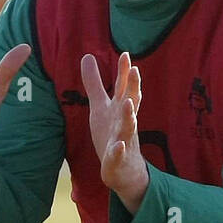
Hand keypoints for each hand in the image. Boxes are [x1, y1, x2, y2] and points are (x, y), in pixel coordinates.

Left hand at [82, 50, 149, 214]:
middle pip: (131, 102)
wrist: (123, 168)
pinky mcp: (117, 158)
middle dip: (133, 87)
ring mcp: (123, 139)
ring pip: (128, 126)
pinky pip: (118, 154)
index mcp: (120, 108)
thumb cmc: (112, 132)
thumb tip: (87, 56)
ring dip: (128, 115)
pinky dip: (118, 150)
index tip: (125, 54)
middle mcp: (125, 121)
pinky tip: (117, 145)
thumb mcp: (100, 106)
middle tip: (135, 69)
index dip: (124, 72)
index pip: (123, 88)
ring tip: (128, 103)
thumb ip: (94, 83)